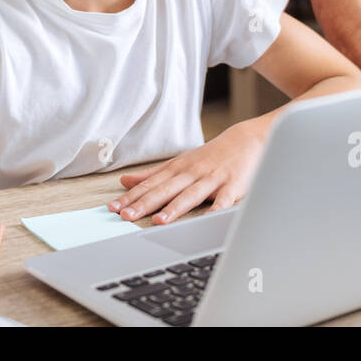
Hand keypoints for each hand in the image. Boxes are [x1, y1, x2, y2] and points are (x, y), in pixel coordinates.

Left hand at [107, 119, 268, 224]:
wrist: (247, 140)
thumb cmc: (211, 156)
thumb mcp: (179, 163)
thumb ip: (152, 175)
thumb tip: (125, 181)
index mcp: (177, 169)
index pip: (150, 185)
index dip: (131, 196)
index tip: (113, 208)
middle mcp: (191, 174)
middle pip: (165, 190)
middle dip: (144, 204)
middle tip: (126, 216)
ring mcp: (211, 180)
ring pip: (190, 195)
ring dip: (174, 208)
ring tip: (158, 221)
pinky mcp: (232, 187)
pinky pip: (223, 201)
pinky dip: (215, 211)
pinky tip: (206, 219)